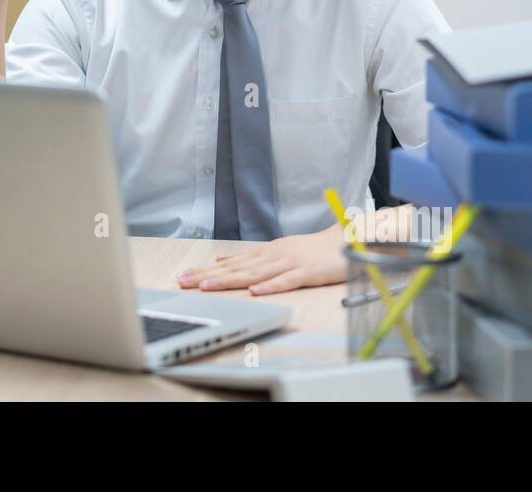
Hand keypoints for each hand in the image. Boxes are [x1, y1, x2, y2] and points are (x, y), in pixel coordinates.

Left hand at [176, 226, 348, 295]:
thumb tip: (222, 260)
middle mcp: (273, 255)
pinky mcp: (308, 272)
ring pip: (255, 273)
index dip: (206, 270)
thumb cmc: (311, 249)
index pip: (231, 263)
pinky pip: (288, 280)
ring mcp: (290, 263)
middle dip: (209, 275)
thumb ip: (251, 257)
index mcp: (265, 252)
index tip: (184, 276)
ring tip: (208, 286)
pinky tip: (256, 292)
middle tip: (184, 281)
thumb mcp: (277, 249)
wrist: (347, 238)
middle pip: (236, 268)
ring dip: (230, 280)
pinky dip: (272, 286)